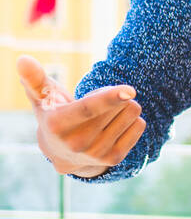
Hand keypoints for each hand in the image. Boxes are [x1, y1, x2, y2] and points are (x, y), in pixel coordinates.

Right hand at [16, 54, 145, 176]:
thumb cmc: (53, 113)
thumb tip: (23, 59)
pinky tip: (114, 125)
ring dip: (123, 106)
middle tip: (96, 103)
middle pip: (117, 106)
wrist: (62, 153)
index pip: (88, 109)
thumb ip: (34, 78)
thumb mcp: (42, 97)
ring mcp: (97, 153)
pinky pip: (139, 125)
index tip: (130, 90)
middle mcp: (77, 142)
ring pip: (131, 113)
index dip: (109, 98)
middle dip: (114, 94)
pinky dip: (132, 119)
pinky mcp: (114, 159)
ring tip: (104, 115)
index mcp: (58, 124)